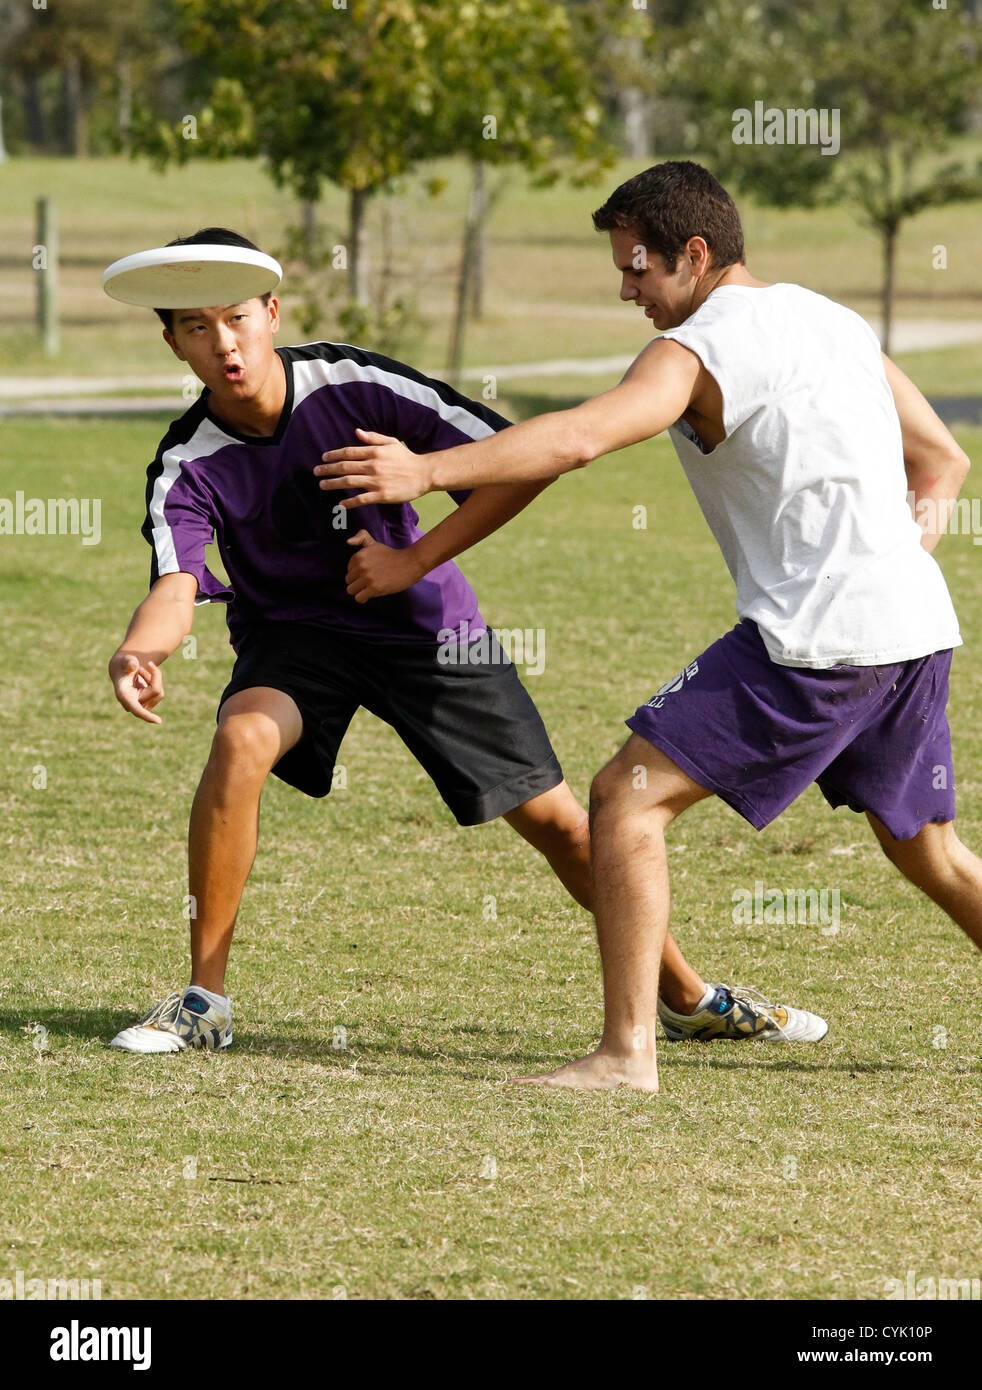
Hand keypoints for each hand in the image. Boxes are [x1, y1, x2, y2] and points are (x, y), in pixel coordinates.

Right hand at [109, 653, 164, 723]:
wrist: (124, 669)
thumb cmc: (124, 664)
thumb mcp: (125, 660)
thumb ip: (128, 662)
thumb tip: (133, 665)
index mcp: (124, 696)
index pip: (137, 709)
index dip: (147, 715)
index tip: (158, 721)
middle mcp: (132, 704)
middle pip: (155, 691)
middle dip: (155, 676)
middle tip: (149, 663)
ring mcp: (141, 705)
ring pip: (159, 693)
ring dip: (155, 678)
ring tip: (142, 671)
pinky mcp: (148, 704)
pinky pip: (160, 693)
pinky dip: (156, 681)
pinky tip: (146, 676)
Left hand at [314, 430, 434, 508]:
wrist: (424, 474)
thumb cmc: (407, 458)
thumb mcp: (391, 442)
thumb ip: (373, 438)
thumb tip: (356, 432)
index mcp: (374, 452)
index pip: (348, 452)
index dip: (333, 455)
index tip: (323, 458)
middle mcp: (373, 466)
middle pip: (344, 467)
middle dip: (327, 469)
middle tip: (316, 472)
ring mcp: (376, 481)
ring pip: (349, 482)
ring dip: (333, 484)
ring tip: (322, 485)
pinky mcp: (382, 495)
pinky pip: (361, 499)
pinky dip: (349, 502)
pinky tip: (341, 504)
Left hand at [344, 531, 425, 602]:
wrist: (410, 563)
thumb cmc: (391, 556)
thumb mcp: (374, 544)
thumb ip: (361, 538)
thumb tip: (348, 541)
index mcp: (359, 555)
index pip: (348, 570)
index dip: (358, 573)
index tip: (370, 571)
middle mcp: (361, 565)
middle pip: (348, 581)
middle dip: (358, 582)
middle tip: (372, 580)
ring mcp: (368, 577)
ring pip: (351, 590)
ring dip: (360, 591)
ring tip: (371, 587)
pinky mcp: (375, 588)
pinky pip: (359, 598)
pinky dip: (364, 598)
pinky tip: (373, 593)